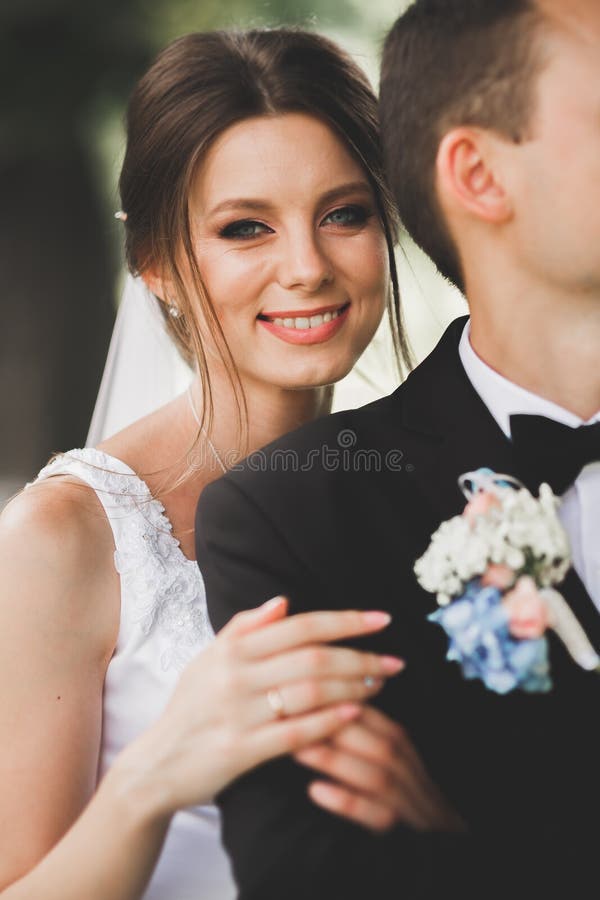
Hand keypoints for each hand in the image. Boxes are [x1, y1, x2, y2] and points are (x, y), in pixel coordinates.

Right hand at [125, 597, 404, 814]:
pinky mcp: (241, 750)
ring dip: (351, 687)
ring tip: (379, 686)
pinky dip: (328, 722)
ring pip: (309, 693)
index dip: (344, 621)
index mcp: (232, 648)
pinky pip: (295, 733)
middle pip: (311, 658)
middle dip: (360, 657)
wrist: (157, 763)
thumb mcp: (209, 658)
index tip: (381, 619)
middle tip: (393, 661)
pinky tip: (355, 714)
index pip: (300, 625)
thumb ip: (246, 627)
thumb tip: (283, 602)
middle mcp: (235, 675)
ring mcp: (237, 713)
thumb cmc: (191, 705)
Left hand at [295, 705, 465, 833]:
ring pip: (375, 775)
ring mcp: (408, 800)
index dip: (336, 699)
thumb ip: (353, 728)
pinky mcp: (401, 832)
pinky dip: (346, 802)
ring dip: (335, 759)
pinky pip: (376, 816)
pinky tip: (316, 791)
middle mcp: (407, 766)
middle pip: (375, 740)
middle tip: (292, 717)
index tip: (298, 689)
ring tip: (297, 748)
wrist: (441, 836)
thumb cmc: (397, 789)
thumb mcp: (382, 752)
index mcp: (399, 741)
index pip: (370, 711)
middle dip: (333, 726)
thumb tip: (311, 701)